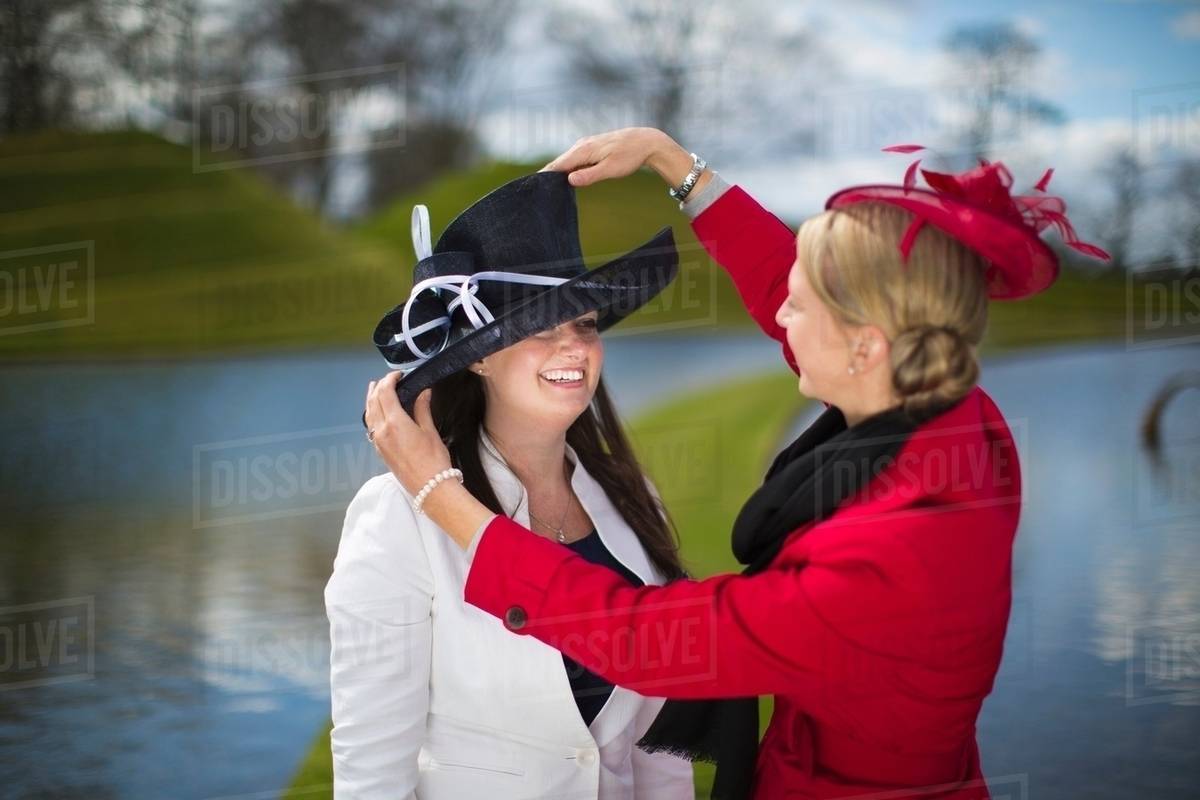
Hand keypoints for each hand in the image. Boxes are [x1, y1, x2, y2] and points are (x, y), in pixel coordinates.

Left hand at [364, 372, 451, 497]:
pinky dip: (372, 414)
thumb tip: (423, 393)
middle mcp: (382, 431)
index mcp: (395, 423)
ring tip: (375, 390)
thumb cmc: (434, 461)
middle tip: (386, 379)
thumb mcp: (430, 432)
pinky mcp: (380, 450)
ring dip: (371, 400)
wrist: (429, 488)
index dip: (390, 380)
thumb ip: (422, 409)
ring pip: (369, 414)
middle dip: (378, 387)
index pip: (386, 393)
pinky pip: (371, 427)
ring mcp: (378, 442)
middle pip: (373, 402)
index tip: (398, 375)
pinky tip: (378, 413)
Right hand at [541, 127, 698, 189]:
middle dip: (547, 175)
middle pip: (559, 163)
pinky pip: (574, 159)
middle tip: (535, 192)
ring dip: (557, 172)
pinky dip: (568, 168)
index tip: (532, 186)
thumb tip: (570, 180)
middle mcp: (581, 146)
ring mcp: (585, 146)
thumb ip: (590, 175)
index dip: (544, 175)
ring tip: (546, 187)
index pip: (557, 165)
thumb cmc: (629, 156)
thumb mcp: (610, 170)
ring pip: (566, 161)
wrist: (645, 141)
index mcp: (583, 151)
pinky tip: (566, 178)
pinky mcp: (591, 148)